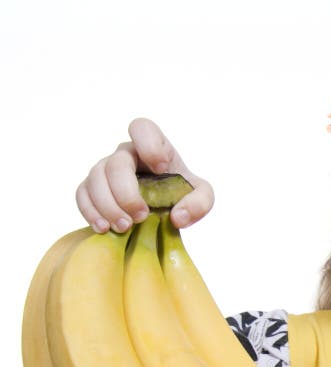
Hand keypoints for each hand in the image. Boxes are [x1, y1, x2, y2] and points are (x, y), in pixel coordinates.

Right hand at [75, 118, 213, 232]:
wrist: (164, 208)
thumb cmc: (181, 193)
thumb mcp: (202, 196)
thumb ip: (200, 202)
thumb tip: (177, 217)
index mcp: (154, 147)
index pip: (142, 128)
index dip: (148, 144)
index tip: (161, 169)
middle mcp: (127, 155)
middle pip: (117, 163)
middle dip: (126, 193)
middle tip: (140, 217)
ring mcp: (106, 169)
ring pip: (95, 178)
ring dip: (108, 206)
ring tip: (125, 227)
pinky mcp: (93, 188)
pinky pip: (82, 193)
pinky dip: (90, 211)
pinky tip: (104, 228)